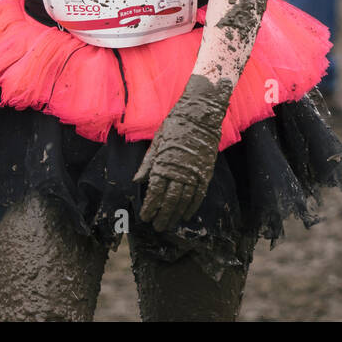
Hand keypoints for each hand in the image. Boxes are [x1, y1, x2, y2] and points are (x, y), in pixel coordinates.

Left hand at [133, 74, 232, 231]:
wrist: (200, 114)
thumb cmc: (175, 125)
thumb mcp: (157, 141)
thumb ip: (148, 163)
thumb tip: (136, 181)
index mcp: (163, 163)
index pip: (155, 192)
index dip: (150, 207)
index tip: (145, 217)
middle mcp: (179, 171)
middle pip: (169, 200)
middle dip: (162, 215)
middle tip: (157, 227)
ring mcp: (194, 172)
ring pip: (184, 200)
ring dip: (176, 214)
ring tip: (169, 224)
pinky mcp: (205, 171)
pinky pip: (199, 194)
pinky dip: (193, 206)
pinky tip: (186, 215)